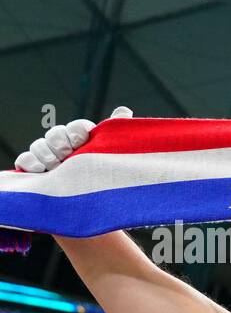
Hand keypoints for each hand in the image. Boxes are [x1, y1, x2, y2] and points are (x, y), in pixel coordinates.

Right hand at [14, 106, 131, 172]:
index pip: (77, 127)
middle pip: (55, 134)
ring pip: (39, 145)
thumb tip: (124, 110)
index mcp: (84, 140)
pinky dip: (30, 162)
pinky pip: (25, 160)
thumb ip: (115, 135)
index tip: (82, 140)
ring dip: (47, 154)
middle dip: (61, 143)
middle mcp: (63, 146)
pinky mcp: (34, 170)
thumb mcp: (112, 155)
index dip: (78, 131)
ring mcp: (47, 157)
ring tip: (56, 166)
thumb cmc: (102, 174)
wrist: (91, 202)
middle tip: (68, 155)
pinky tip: (40, 169)